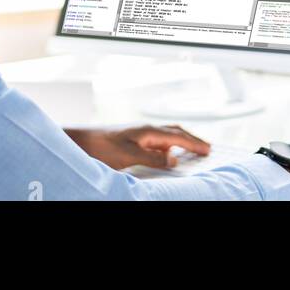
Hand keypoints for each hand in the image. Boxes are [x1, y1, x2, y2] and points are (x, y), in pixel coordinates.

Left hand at [67, 125, 210, 169]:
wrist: (81, 141)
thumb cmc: (102, 147)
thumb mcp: (129, 155)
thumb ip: (153, 158)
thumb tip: (174, 161)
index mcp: (149, 131)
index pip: (178, 137)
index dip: (194, 144)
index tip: (208, 150)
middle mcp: (147, 129)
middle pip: (176, 132)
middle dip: (192, 139)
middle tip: (207, 148)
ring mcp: (141, 133)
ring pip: (168, 135)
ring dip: (182, 141)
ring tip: (193, 149)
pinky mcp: (134, 139)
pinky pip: (158, 141)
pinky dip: (170, 146)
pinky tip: (168, 154)